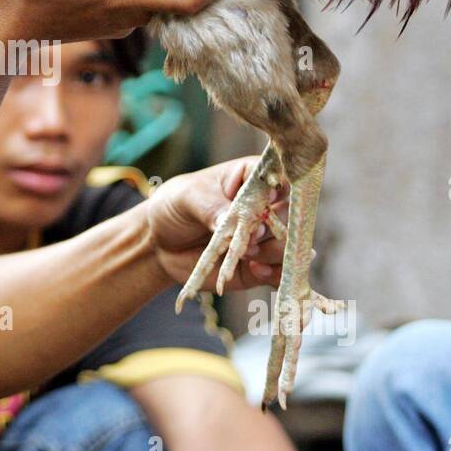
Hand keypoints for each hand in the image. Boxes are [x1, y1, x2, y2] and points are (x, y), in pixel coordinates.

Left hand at [143, 156, 286, 290]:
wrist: (158, 243)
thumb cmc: (175, 206)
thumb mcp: (189, 198)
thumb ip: (214, 208)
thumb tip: (243, 225)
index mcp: (250, 177)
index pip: (279, 176)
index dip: (280, 188)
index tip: (267, 200)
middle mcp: (264, 206)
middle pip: (291, 214)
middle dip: (275, 226)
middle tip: (252, 233)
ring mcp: (263, 237)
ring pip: (288, 245)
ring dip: (273, 251)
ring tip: (247, 254)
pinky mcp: (258, 264)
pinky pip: (279, 272)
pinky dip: (275, 274)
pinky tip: (254, 270)